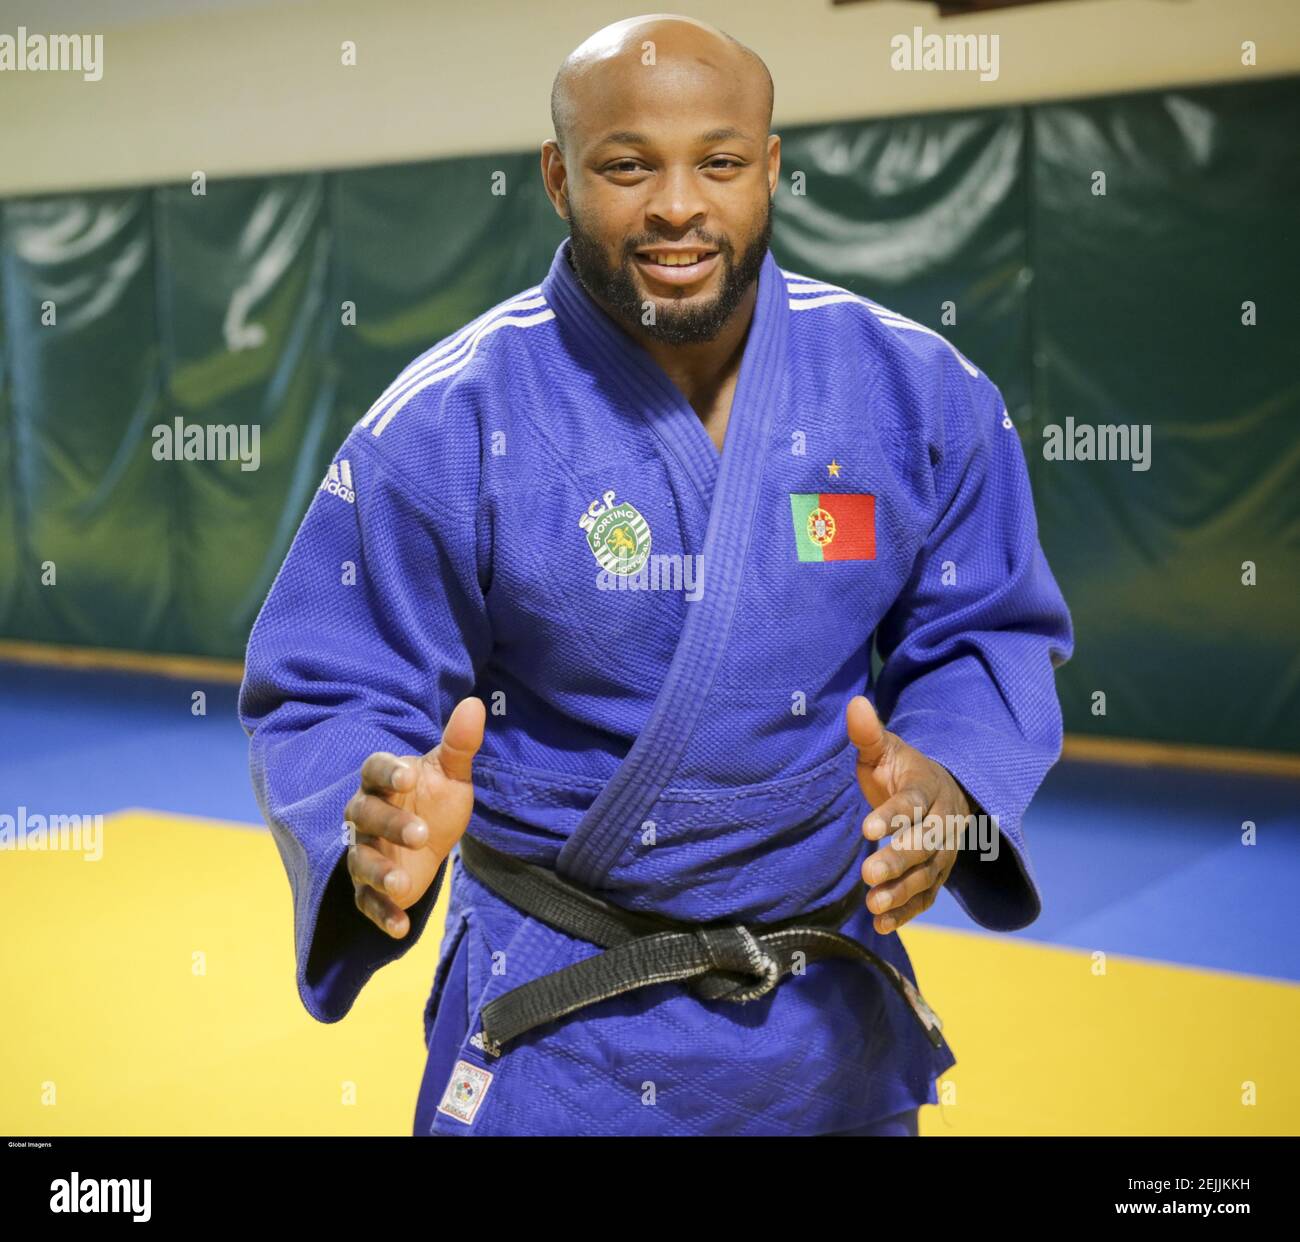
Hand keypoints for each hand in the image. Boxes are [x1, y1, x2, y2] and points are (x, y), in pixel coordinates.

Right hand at [344, 696, 484, 938]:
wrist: (431, 833)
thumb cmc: (434, 796)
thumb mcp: (452, 773)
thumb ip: (460, 744)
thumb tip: (475, 704)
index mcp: (383, 779)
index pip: (375, 769)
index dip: (389, 772)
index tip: (409, 776)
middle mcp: (365, 813)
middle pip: (364, 814)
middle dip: (390, 824)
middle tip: (422, 834)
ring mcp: (364, 850)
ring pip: (359, 859)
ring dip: (378, 873)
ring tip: (402, 885)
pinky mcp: (368, 886)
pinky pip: (366, 901)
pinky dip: (381, 915)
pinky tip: (401, 928)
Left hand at [846, 694, 969, 934]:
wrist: (940, 792)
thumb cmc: (901, 770)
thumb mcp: (884, 750)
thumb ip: (868, 733)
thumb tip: (855, 703)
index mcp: (928, 788)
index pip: (911, 802)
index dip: (892, 815)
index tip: (867, 829)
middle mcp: (942, 822)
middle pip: (925, 843)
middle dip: (898, 859)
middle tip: (868, 873)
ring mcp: (943, 853)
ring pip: (928, 874)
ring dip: (902, 891)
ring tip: (873, 904)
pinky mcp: (937, 876)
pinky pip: (926, 896)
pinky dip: (907, 912)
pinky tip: (882, 924)